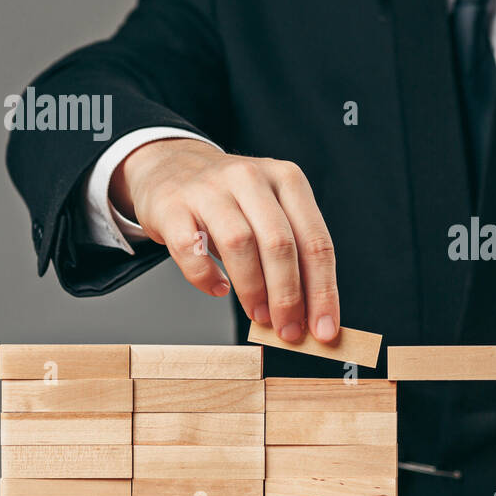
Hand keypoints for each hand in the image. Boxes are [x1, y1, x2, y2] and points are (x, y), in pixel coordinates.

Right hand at [111, 139, 338, 343]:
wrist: (171, 165)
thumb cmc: (232, 199)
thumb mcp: (271, 212)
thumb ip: (292, 256)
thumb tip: (310, 314)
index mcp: (287, 180)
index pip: (316, 241)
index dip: (323, 291)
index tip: (324, 329)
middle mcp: (250, 178)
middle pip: (280, 244)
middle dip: (288, 296)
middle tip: (289, 330)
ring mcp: (209, 189)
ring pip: (240, 244)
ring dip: (253, 289)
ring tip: (259, 315)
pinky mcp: (172, 206)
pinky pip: (191, 249)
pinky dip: (206, 277)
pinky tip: (218, 289)